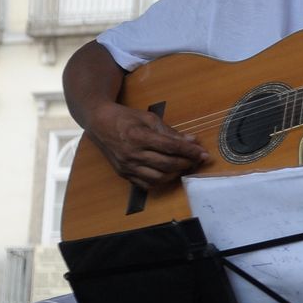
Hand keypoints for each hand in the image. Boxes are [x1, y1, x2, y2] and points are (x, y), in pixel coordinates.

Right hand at [83, 100, 208, 188]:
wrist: (99, 123)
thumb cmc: (126, 118)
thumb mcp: (149, 118)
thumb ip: (170, 132)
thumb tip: (192, 141)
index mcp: (138, 137)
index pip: (171, 147)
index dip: (190, 151)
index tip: (204, 153)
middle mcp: (132, 154)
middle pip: (167, 164)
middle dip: (186, 163)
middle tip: (197, 159)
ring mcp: (127, 167)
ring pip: (159, 177)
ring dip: (176, 174)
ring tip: (184, 166)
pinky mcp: (124, 174)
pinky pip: (147, 184)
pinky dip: (162, 181)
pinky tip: (169, 173)